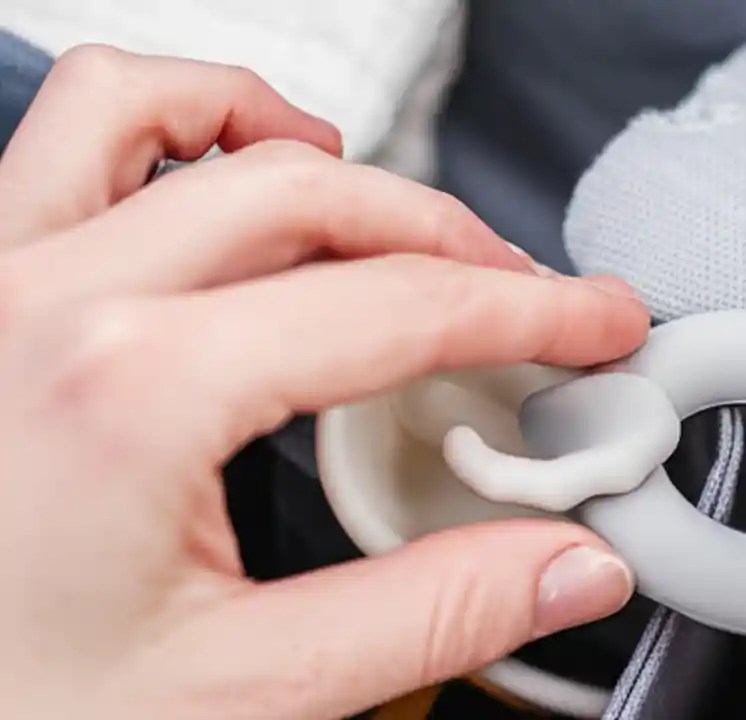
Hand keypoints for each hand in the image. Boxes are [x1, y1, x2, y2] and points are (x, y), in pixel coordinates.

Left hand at [0, 46, 647, 718]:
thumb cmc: (5, 718)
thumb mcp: (239, 695)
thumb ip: (430, 617)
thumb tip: (566, 565)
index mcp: (131, 391)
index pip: (395, 308)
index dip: (529, 313)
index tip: (593, 324)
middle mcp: (48, 302)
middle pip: (315, 198)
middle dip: (453, 239)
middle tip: (529, 299)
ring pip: (171, 120)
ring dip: (306, 150)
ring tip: (386, 210)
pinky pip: (68, 137)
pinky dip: (172, 124)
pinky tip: (227, 180)